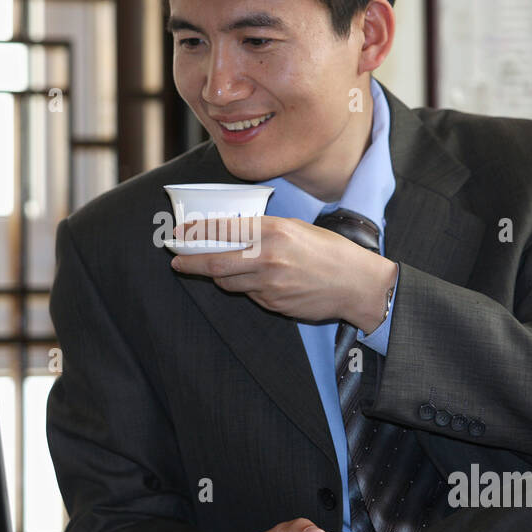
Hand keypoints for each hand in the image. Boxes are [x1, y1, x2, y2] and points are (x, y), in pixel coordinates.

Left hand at [171, 216, 397, 331]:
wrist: (356, 284)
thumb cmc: (329, 251)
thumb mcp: (296, 228)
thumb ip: (263, 230)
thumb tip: (229, 232)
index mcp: (273, 231)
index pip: (222, 230)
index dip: (196, 232)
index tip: (180, 233)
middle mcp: (267, 257)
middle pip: (215, 262)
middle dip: (189, 262)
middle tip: (176, 261)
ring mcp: (269, 284)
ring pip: (228, 282)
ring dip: (217, 276)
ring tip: (213, 269)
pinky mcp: (273, 304)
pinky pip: (249, 295)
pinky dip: (245, 287)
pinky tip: (255, 281)